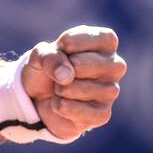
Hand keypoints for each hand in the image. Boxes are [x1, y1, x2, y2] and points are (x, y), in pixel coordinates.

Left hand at [20, 26, 125, 140]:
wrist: (38, 97)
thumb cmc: (46, 67)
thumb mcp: (40, 54)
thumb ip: (49, 56)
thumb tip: (66, 75)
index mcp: (105, 44)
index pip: (104, 38)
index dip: (75, 42)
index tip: (61, 46)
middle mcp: (115, 66)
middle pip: (90, 64)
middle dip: (65, 68)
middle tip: (60, 72)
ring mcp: (111, 91)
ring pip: (80, 88)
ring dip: (60, 88)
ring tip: (60, 88)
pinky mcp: (102, 114)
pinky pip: (76, 109)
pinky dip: (59, 105)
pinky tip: (61, 103)